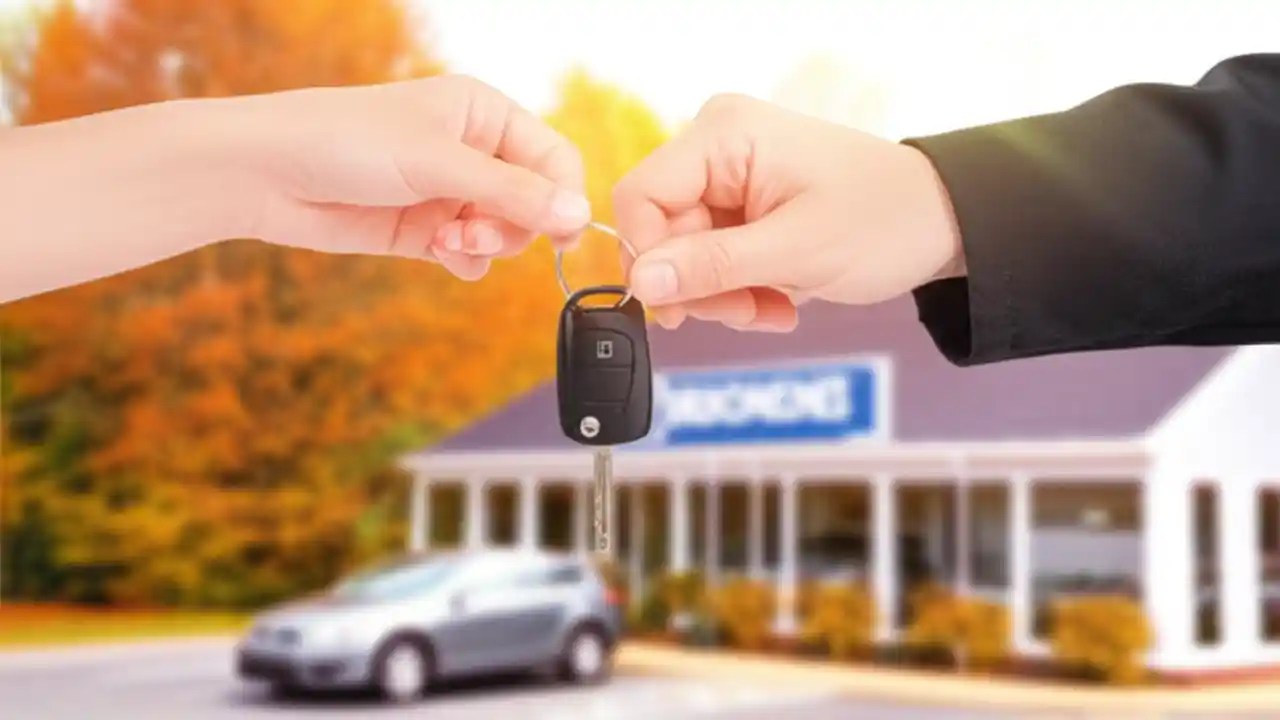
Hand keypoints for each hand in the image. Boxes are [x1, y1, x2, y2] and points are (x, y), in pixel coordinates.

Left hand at [234, 75, 588, 279]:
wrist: (265, 173)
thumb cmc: (345, 140)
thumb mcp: (437, 161)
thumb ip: (512, 192)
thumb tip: (579, 215)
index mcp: (483, 112)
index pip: (554, 158)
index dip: (564, 197)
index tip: (563, 236)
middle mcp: (471, 150)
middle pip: (534, 203)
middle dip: (512, 226)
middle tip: (474, 233)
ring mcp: (447, 191)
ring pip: (503, 233)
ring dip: (485, 244)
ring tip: (447, 240)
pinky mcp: (423, 227)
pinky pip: (470, 253)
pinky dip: (465, 260)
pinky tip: (441, 253)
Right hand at [611, 94, 963, 330]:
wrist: (941, 221)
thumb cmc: (885, 221)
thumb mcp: (795, 251)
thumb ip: (712, 266)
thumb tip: (642, 283)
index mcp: (723, 135)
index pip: (641, 196)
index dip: (649, 257)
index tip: (682, 308)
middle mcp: (717, 145)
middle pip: (661, 230)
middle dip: (700, 285)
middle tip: (748, 314)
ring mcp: (729, 174)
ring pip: (684, 252)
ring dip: (723, 295)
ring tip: (773, 309)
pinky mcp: (741, 203)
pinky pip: (711, 255)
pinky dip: (738, 288)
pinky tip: (777, 300)